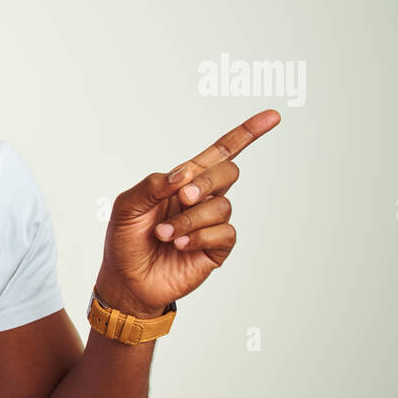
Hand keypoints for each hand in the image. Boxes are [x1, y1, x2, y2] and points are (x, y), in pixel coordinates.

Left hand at [96, 108, 281, 317]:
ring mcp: (211, 223)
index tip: (273, 116)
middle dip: (206, 182)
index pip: (220, 152)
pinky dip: (200, 236)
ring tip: (164, 234)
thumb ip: (151, 185)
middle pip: (228, 171)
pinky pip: (224, 232)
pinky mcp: (216, 248)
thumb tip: (182, 176)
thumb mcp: (126, 207)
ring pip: (222, 205)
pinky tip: (181, 245)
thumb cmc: (125, 241)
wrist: (126, 281)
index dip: (246, 133)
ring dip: (190, 219)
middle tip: (181, 198)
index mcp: (182, 181)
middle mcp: (201, 199)